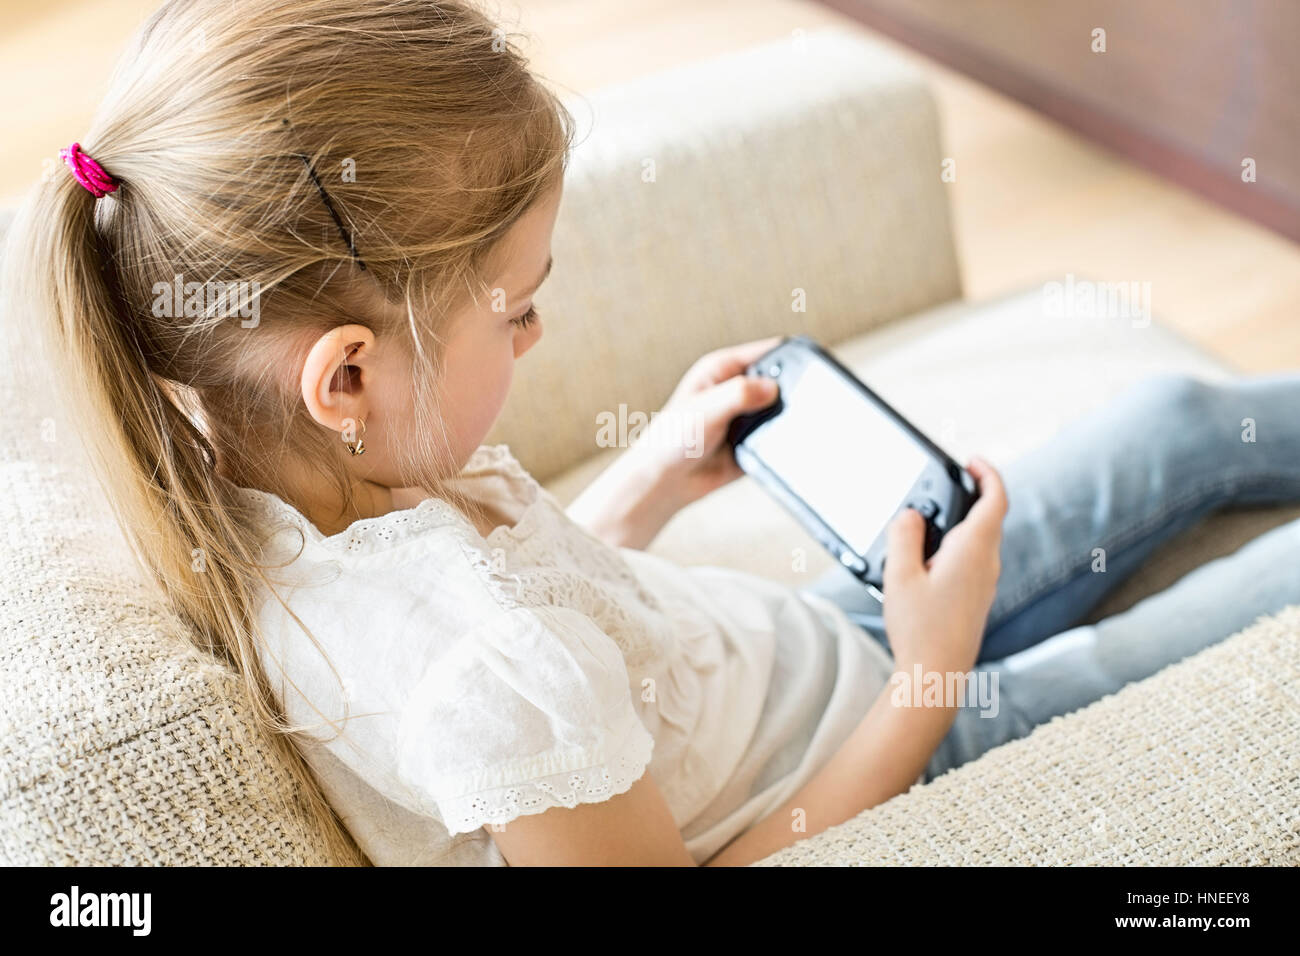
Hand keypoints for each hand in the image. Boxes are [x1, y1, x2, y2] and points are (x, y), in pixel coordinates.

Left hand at [630, 336, 783, 507]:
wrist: (666, 481)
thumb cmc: (671, 439)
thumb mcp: (705, 409)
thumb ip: (739, 394)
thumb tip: (773, 388)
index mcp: (723, 369)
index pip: (767, 351)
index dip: (789, 355)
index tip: (807, 366)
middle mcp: (737, 389)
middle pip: (779, 380)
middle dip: (791, 390)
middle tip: (799, 403)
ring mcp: (747, 415)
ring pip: (781, 410)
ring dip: (786, 418)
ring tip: (779, 428)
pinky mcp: (753, 440)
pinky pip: (777, 436)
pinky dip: (781, 440)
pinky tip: (778, 446)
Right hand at [881, 457, 1007, 674]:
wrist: (937, 675)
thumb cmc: (920, 628)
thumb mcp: (899, 575)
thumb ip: (904, 536)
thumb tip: (911, 514)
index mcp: (974, 549)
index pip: (996, 498)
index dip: (987, 473)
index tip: (971, 461)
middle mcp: (988, 563)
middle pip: (988, 517)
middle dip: (966, 497)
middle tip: (937, 490)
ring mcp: (986, 583)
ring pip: (979, 540)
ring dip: (958, 525)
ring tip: (923, 527)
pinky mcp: (977, 598)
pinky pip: (972, 560)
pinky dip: (955, 548)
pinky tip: (926, 562)